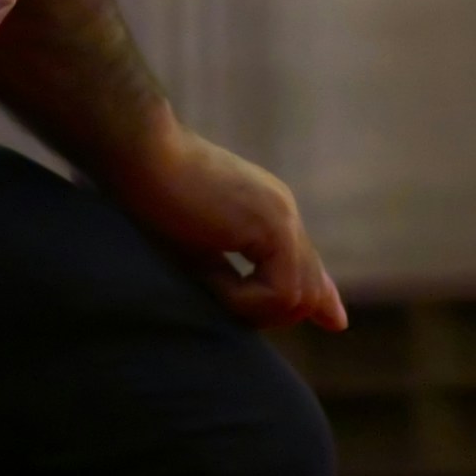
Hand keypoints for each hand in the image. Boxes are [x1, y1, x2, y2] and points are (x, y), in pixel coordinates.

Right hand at [115, 120, 345, 337]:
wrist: (139, 154)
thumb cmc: (151, 197)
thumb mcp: (198, 246)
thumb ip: (233, 273)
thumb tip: (257, 308)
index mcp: (268, 212)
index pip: (305, 263)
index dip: (319, 297)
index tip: (336, 321)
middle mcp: (284, 212)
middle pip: (309, 287)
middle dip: (270, 314)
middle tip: (219, 302)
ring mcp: (283, 217)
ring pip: (298, 298)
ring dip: (249, 308)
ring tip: (208, 285)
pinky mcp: (274, 227)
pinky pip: (280, 292)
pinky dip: (242, 300)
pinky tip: (210, 280)